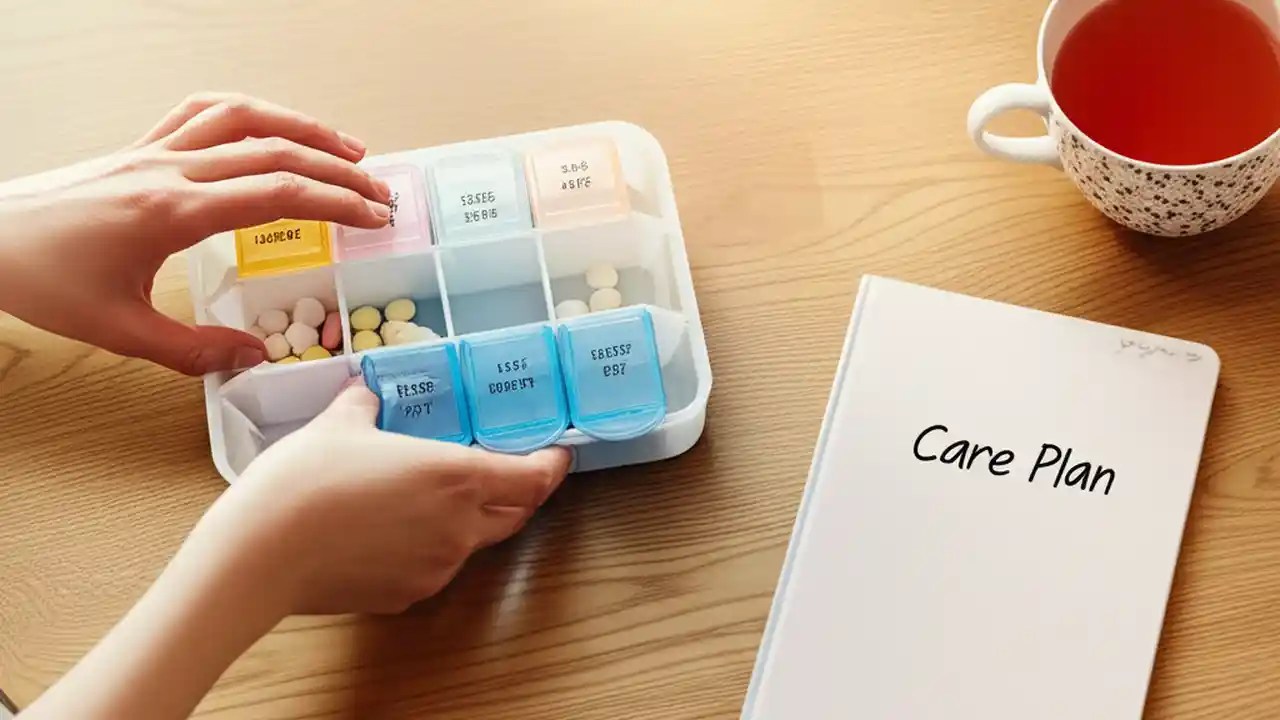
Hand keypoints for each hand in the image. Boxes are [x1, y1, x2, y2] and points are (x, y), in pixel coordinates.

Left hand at [0, 92, 391, 374]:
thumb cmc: (42, 281)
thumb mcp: (120, 330)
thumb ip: (193, 349)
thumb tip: (254, 358)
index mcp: (173, 212)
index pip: (277, 194)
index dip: (336, 203)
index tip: (375, 219)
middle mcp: (169, 169)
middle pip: (275, 152)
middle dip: (338, 170)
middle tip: (381, 194)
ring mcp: (153, 151)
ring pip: (243, 117)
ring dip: (302, 126)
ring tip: (347, 147)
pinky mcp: (138, 148)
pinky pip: (201, 111)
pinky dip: (247, 111)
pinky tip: (271, 125)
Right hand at [186, 381, 572, 615]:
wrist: (261, 554)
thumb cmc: (305, 481)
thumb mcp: (338, 425)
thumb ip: (364, 405)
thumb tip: (365, 391)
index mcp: (457, 476)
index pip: (534, 478)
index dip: (552, 465)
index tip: (557, 452)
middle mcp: (459, 526)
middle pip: (516, 513)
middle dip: (521, 492)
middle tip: (508, 469)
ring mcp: (437, 567)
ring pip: (474, 541)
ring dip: (469, 519)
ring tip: (429, 496)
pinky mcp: (408, 595)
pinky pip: (436, 566)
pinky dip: (431, 546)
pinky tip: (394, 530)